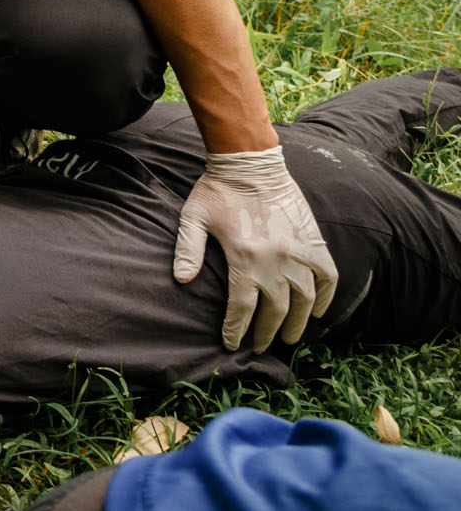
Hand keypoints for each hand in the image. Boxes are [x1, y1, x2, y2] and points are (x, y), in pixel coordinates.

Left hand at [173, 145, 338, 351]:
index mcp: (244, 257)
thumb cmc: (216, 190)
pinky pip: (328, 275)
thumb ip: (187, 250)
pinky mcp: (313, 240)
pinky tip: (319, 310)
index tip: (232, 345)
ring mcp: (298, 250)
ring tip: (289, 339)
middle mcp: (275, 259)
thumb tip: (182, 281)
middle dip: (266, 333)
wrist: (250, 162)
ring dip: (298, 323)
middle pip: (275, 310)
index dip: (236, 330)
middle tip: (260, 347)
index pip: (242, 307)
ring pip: (305, 299)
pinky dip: (327, 296)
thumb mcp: (192, 218)